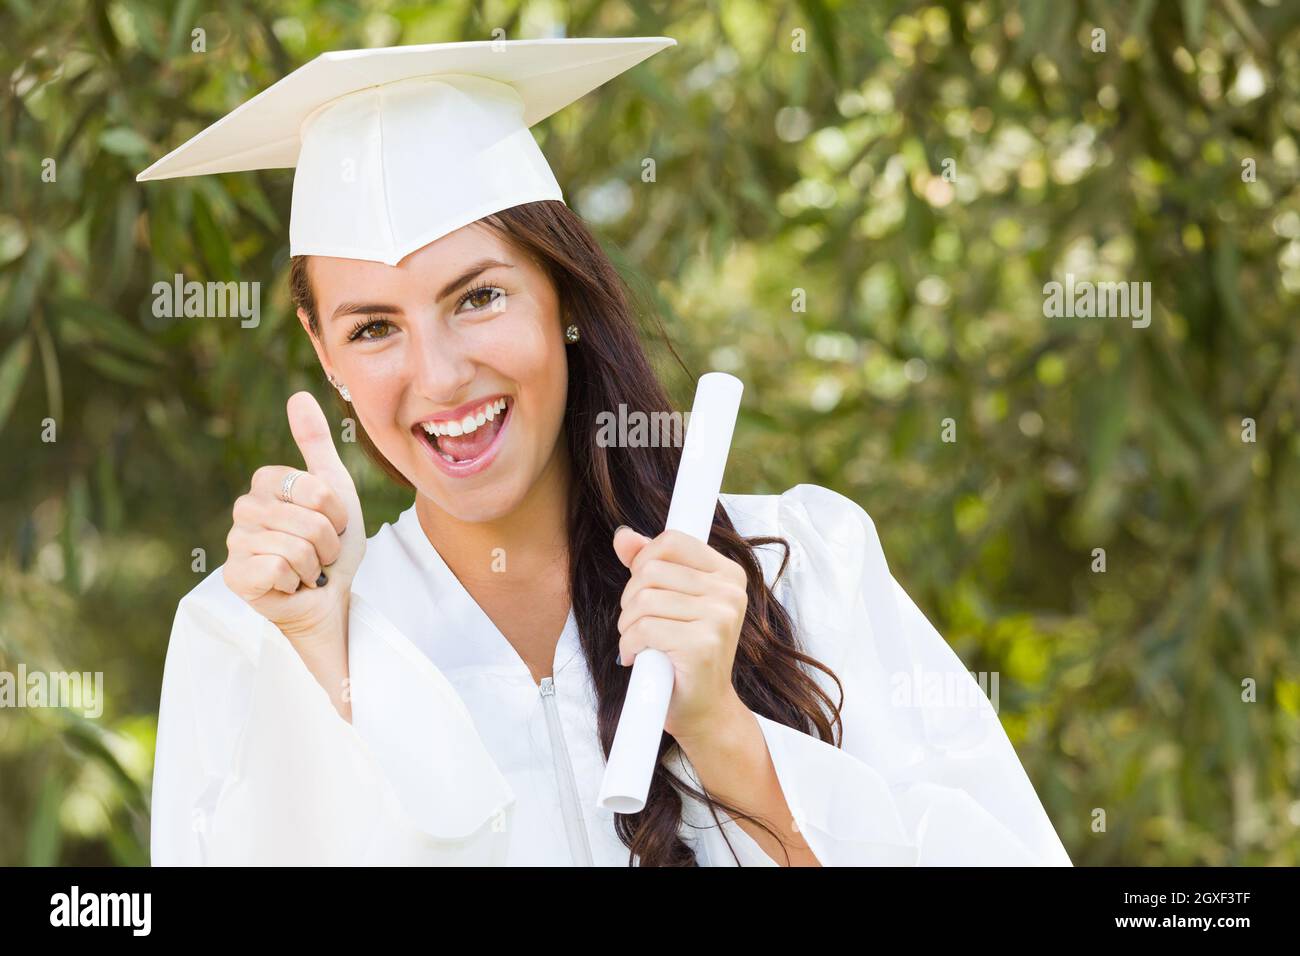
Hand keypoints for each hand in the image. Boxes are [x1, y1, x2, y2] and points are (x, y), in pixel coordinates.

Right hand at [222, 391, 365, 642]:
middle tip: (320, 553)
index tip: (332, 524)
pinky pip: (277, 568)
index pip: (314, 488)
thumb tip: (298, 394)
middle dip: (328, 543)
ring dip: (315, 565)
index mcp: (266, 482)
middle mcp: (244, 508)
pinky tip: (289, 585)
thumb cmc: (332, 545)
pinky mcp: (234, 576)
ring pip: (295, 547)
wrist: (328, 597)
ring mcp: (235, 542)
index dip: (335, 512)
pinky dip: (296, 582)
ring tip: (307, 569)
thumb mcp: (335, 489)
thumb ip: (315, 443)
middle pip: (308, 520)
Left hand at [612, 527, 749, 742]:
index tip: (642, 588)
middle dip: (630, 600)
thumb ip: (649, 563)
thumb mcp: (670, 600)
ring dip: (628, 626)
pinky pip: (644, 629)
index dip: (644, 561)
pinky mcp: (703, 644)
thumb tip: (624, 536)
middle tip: (639, 625)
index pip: (671, 540)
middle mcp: (730, 591)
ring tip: (639, 643)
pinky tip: (638, 658)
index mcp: (728, 573)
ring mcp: (720, 616)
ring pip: (643, 600)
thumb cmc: (684, 653)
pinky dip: (629, 645)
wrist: (703, 709)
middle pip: (650, 570)